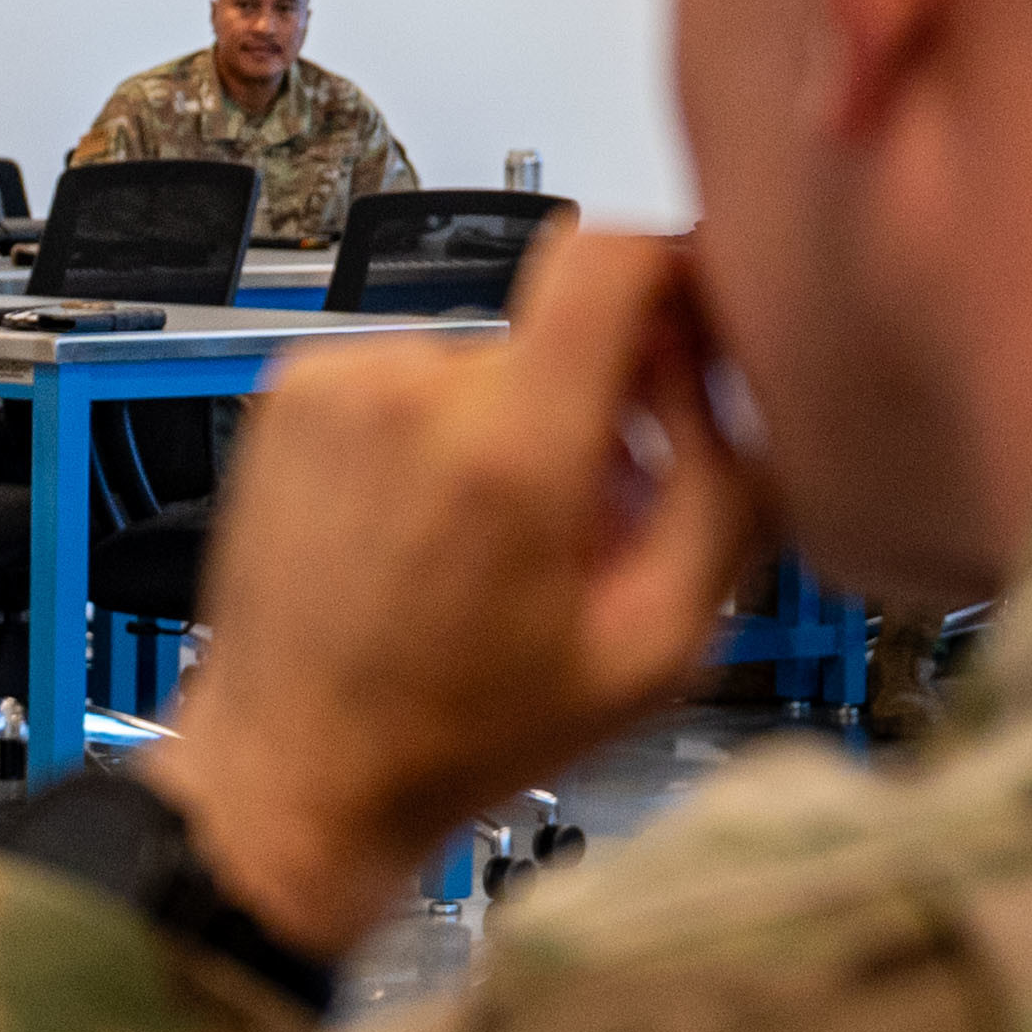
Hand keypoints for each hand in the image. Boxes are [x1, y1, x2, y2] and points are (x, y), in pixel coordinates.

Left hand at [151, 229, 773, 955]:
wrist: (297, 775)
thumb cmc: (461, 734)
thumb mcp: (655, 647)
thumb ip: (726, 494)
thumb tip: (739, 385)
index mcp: (509, 450)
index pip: (613, 256)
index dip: (677, 270)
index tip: (696, 322)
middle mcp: (413, 392)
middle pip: (561, 332)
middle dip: (600, 406)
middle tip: (596, 518)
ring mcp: (339, 386)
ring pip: (488, 360)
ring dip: (515, 428)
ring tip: (499, 545)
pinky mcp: (292, 395)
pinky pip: (411, 377)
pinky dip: (437, 434)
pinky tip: (429, 527)